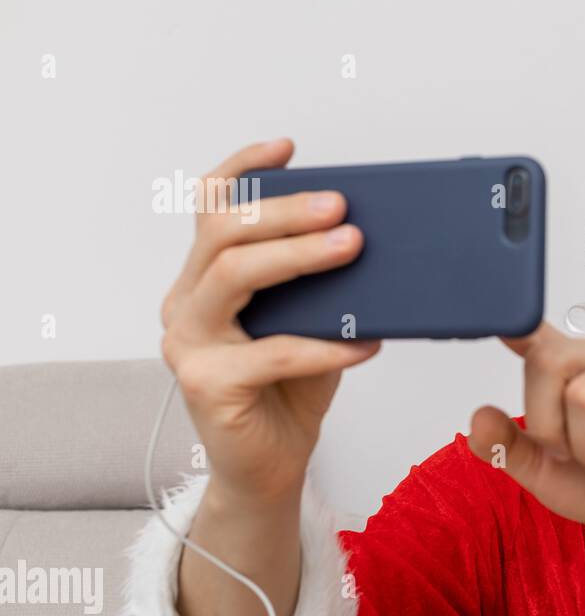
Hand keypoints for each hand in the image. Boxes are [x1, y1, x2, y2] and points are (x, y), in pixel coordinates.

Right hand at [160, 139, 380, 504]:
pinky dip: (325, 344)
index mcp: (202, 280)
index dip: (244, 170)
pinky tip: (366, 342)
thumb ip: (321, 286)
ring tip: (351, 246)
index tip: (288, 147)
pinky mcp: (207, 386)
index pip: (209, 208)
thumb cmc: (289, 391)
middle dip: (284, 212)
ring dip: (297, 256)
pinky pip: (272, 353)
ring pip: (233, 276)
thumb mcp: (310, 323)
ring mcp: (188, 345)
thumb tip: (368, 239)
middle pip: (223, 236)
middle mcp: (184, 304)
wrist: (270, 467)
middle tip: (341, 207)